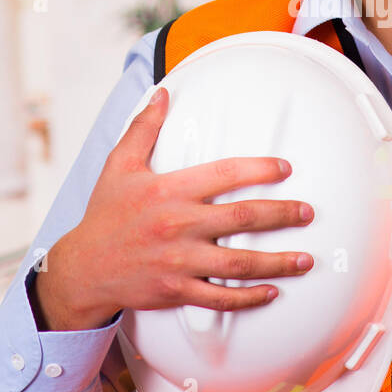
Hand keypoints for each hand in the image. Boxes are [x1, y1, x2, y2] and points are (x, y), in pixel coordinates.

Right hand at [33, 87, 314, 330]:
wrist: (83, 268)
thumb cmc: (105, 214)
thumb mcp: (120, 165)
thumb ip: (144, 128)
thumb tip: (163, 93)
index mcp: (169, 190)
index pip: (225, 174)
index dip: (260, 169)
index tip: (285, 169)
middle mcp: (178, 224)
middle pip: (243, 217)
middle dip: (282, 215)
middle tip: (308, 213)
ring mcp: (179, 260)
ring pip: (239, 263)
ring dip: (278, 262)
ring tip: (306, 259)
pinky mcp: (176, 290)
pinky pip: (220, 297)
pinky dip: (249, 298)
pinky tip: (272, 292)